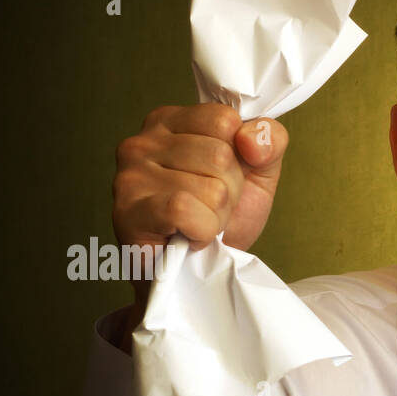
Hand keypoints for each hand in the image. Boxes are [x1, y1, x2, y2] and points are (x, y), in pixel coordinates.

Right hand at [112, 104, 288, 306]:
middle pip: (221, 155)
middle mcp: (143, 141)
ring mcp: (130, 176)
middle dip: (230, 193)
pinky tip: (186, 236)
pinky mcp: (127, 212)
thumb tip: (251, 139)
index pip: (225, 119)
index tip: (222, 180)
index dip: (239, 158)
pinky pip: (184, 209)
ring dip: (216, 217)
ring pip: (210, 187)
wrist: (199, 276)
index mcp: (171, 121)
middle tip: (208, 210)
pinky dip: (200, 231)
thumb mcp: (258, 173)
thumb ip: (269, 141)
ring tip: (196, 225)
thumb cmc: (221, 221)